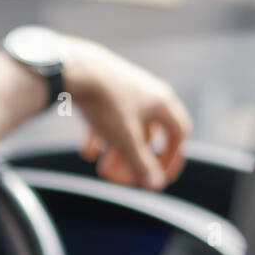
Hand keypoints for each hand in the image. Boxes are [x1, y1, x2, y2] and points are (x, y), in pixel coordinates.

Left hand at [60, 36, 191, 190]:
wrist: (74, 68)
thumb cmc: (105, 104)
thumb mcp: (125, 140)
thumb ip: (141, 164)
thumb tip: (156, 186)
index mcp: (162, 102)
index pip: (180, 133)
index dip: (173, 158)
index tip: (159, 177)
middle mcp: (148, 92)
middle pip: (150, 133)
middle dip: (137, 159)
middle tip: (124, 179)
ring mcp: (125, 87)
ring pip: (128, 126)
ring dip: (118, 151)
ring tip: (103, 171)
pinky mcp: (103, 85)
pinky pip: (108, 116)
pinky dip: (101, 137)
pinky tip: (87, 153)